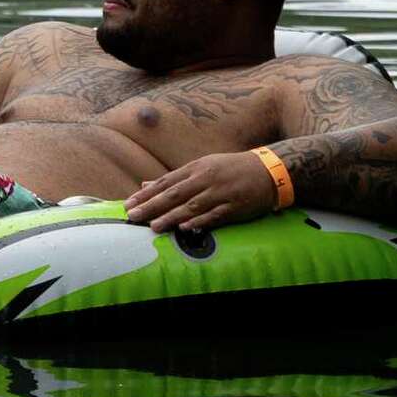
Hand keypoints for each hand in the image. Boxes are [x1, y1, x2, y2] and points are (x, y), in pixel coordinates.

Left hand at [123, 151, 276, 232]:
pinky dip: (199, 221)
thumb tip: (145, 185)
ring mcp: (220, 193)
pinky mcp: (234, 207)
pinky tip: (185, 228)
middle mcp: (205, 179)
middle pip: (174, 194)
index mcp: (195, 169)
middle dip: (152, 206)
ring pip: (191, 206)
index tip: (129, 204)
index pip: (165, 182)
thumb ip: (174, 179)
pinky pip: (214, 215)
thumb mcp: (201, 167)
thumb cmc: (230, 169)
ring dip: (171, 216)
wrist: (268, 171)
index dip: (147, 194)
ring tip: (154, 226)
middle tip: (133, 216)